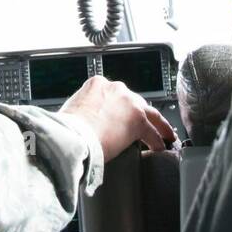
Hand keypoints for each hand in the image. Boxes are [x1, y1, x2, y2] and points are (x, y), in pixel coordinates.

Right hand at [59, 76, 175, 161]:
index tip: (121, 114)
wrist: (74, 136)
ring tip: (164, 134)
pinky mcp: (138, 122)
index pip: (114, 94)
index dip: (120, 106)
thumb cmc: (68, 127)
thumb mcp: (72, 109)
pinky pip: (152, 132)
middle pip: (135, 101)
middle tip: (146, 124)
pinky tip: (159, 147)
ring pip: (150, 114)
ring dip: (158, 125)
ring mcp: (129, 103)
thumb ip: (83, 110)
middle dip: (139, 113)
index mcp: (97, 84)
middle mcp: (116, 89)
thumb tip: (83, 122)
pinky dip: (157, 140)